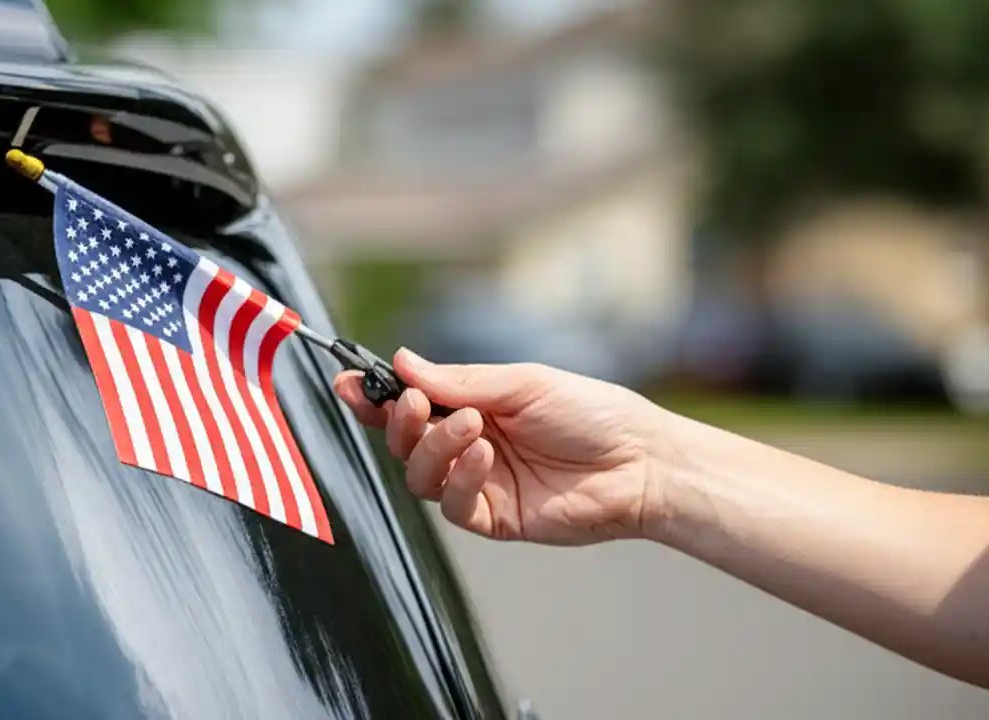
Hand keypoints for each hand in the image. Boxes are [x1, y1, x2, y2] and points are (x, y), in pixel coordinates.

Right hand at [334, 349, 666, 544]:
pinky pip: (453, 505)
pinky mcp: (494, 517)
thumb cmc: (591, 412)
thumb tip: (401, 363)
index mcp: (472, 404)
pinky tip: (484, 457)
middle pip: (403, 441)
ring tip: (472, 426)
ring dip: (433, 448)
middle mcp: (467, 444)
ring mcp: (478, 482)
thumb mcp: (522, 383)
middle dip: (398, 421)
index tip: (348, 383)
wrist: (640, 462)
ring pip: (419, 475)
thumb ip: (459, 380)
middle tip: (416, 403)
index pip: (409, 402)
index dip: (374, 396)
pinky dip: (459, 479)